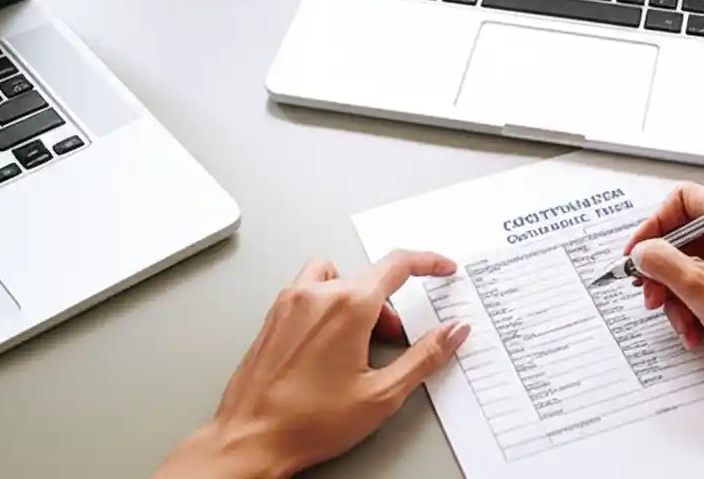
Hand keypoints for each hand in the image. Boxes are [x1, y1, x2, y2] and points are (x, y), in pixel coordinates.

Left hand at [154, 252, 470, 478]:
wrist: (250, 440)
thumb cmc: (306, 423)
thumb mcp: (382, 394)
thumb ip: (425, 356)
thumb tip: (453, 332)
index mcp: (348, 306)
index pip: (398, 265)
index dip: (428, 263)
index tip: (442, 268)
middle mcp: (316, 295)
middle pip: (368, 280)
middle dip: (389, 308)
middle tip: (392, 342)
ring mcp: (290, 303)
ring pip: (337, 280)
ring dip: (356, 301)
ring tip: (358, 342)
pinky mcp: (273, 317)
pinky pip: (309, 292)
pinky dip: (329, 307)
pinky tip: (330, 347)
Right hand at [626, 184, 703, 478]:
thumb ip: (665, 264)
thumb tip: (643, 250)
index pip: (687, 200)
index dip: (655, 226)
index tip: (638, 254)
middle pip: (690, 236)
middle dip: (666, 270)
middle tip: (653, 295)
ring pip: (699, 265)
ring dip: (681, 295)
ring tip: (682, 323)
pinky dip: (700, 306)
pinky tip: (698, 332)